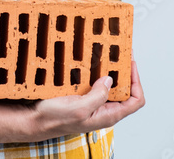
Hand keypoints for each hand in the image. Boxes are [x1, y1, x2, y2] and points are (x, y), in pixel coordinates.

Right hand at [28, 59, 144, 138]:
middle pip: (126, 90)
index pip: (135, 101)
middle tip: (121, 54)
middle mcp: (104, 109)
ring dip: (112, 70)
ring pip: (112, 85)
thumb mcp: (80, 109)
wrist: (36, 119)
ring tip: (109, 55)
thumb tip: (110, 80)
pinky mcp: (85, 96)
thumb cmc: (55, 120)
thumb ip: (98, 96)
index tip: (131, 64)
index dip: (137, 82)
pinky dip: (97, 72)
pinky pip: (97, 83)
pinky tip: (92, 62)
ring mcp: (95, 103)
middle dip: (125, 72)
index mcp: (108, 115)